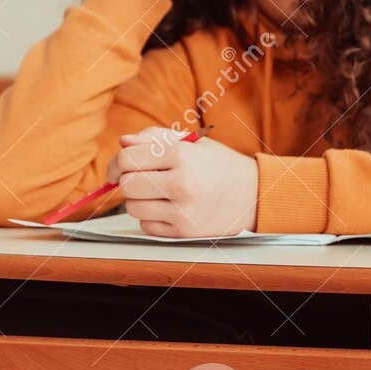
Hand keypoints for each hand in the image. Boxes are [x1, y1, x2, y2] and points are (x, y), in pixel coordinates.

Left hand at [109, 127, 259, 236]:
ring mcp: (182, 210)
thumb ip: (155, 138)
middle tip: (142, 178)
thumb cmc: (219, 165)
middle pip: (127, 184)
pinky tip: (170, 208)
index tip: (118, 167)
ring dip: (140, 200)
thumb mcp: (193, 143)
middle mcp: (181, 183)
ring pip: (132, 208)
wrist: (253, 194)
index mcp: (182, 155)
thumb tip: (122, 143)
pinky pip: (146, 226)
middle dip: (128, 181)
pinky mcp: (183, 232)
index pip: (127, 159)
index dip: (117, 162)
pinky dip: (152, 217)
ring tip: (160, 193)